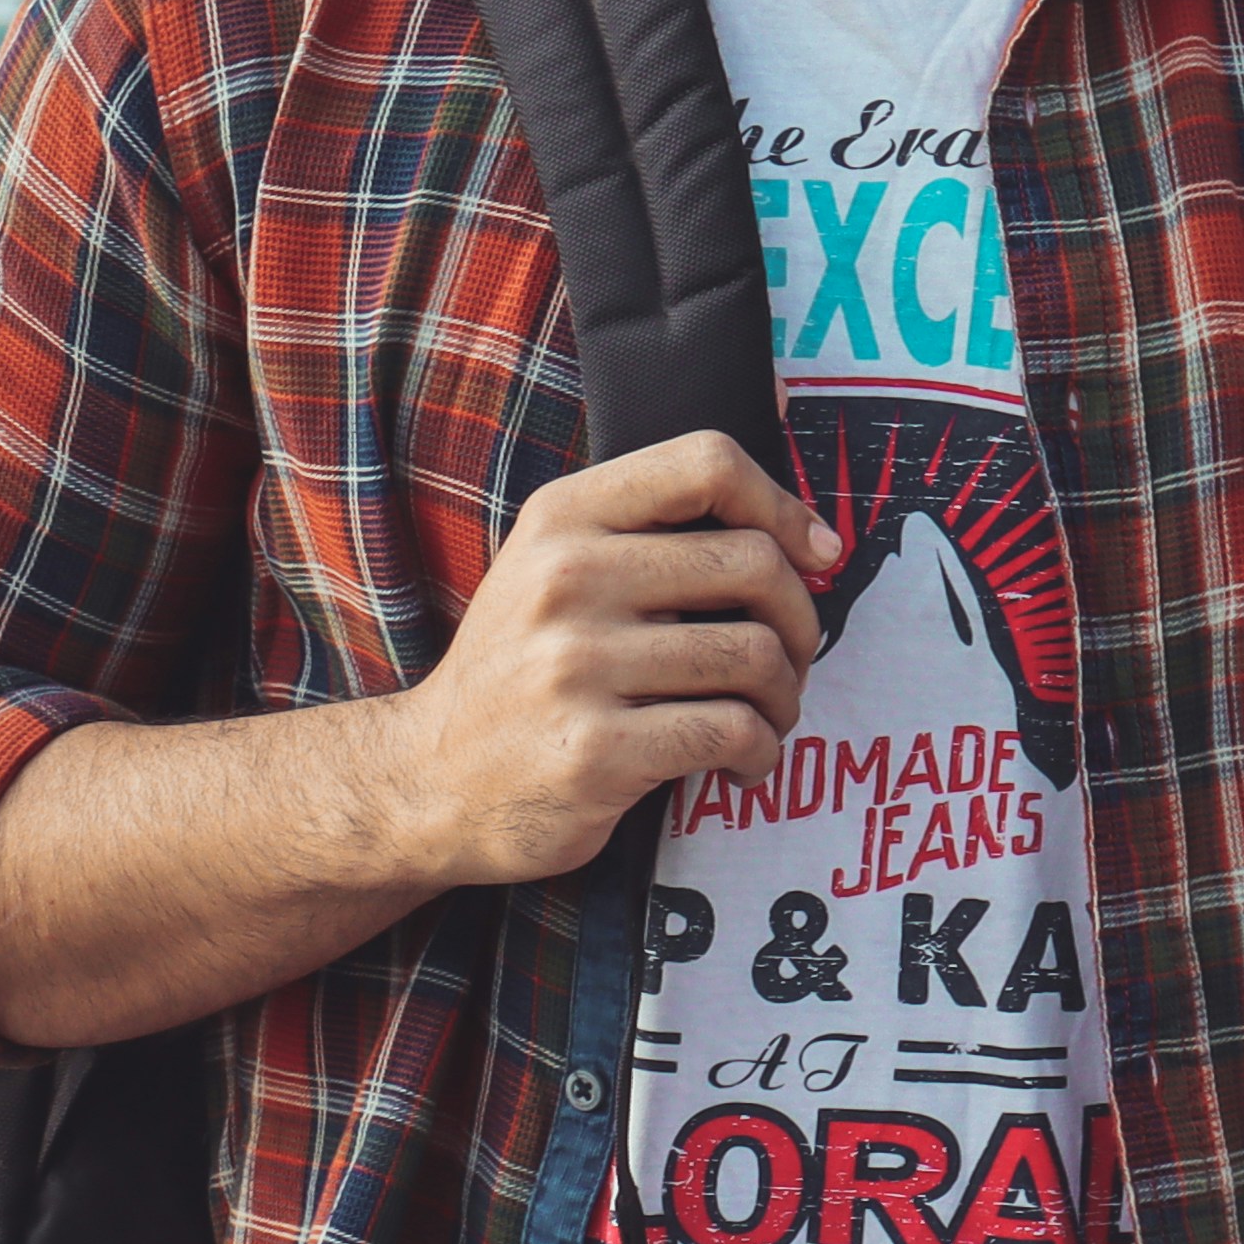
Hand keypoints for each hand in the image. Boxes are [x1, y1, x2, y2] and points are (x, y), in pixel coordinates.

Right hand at [374, 430, 837, 885]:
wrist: (430, 781)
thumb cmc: (519, 674)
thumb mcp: (550, 569)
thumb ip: (645, 536)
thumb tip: (799, 533)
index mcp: (562, 519)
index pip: (705, 462)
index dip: (781, 504)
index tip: (813, 552)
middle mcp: (566, 579)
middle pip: (751, 565)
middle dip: (799, 620)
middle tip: (791, 659)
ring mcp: (577, 665)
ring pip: (753, 655)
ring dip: (785, 696)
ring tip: (767, 717)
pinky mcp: (598, 750)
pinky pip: (732, 732)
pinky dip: (761, 753)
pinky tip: (741, 764)